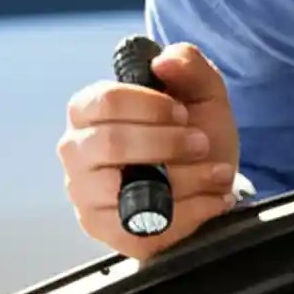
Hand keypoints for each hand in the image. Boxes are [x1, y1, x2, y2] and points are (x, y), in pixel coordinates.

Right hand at [57, 43, 240, 260]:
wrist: (208, 179)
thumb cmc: (193, 131)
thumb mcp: (201, 91)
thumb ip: (188, 65)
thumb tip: (164, 61)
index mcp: (88, 111)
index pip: (104, 101)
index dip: (149, 105)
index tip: (183, 112)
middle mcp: (77, 152)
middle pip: (111, 143)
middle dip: (167, 143)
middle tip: (201, 143)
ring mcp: (86, 195)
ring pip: (126, 189)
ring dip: (183, 180)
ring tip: (216, 172)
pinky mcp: (107, 231)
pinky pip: (143, 229)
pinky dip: (188, 214)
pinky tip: (213, 199)